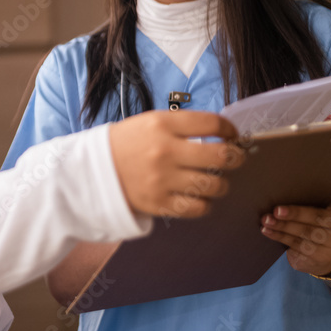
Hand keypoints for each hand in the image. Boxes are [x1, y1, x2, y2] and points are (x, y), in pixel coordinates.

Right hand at [109, 110, 242, 217]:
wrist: (94, 170)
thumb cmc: (128, 143)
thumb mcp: (150, 122)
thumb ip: (183, 126)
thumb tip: (221, 133)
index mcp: (162, 124)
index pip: (211, 123)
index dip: (230, 128)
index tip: (232, 134)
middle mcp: (164, 151)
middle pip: (221, 155)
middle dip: (236, 157)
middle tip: (236, 158)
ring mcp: (162, 180)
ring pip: (214, 185)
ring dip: (222, 183)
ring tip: (216, 181)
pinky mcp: (159, 204)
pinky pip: (198, 208)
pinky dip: (205, 203)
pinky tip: (200, 197)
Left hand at [261, 189, 330, 277]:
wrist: (326, 248)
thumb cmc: (318, 217)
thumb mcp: (322, 203)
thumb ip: (313, 193)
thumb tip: (287, 182)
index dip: (315, 195)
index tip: (294, 190)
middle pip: (318, 218)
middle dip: (295, 214)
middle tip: (275, 211)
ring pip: (307, 233)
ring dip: (283, 227)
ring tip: (266, 221)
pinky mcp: (323, 257)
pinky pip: (300, 246)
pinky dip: (281, 237)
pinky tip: (268, 232)